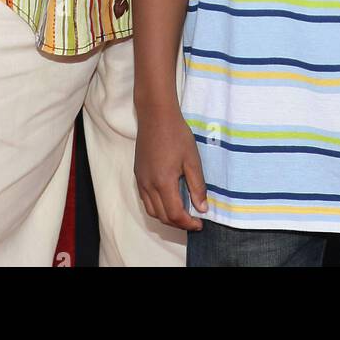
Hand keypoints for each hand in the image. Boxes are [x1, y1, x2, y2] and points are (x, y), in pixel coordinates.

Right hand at [134, 103, 207, 231]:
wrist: (156, 115)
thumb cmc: (177, 134)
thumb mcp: (192, 159)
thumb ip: (197, 186)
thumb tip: (202, 209)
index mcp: (163, 182)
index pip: (175, 214)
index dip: (188, 224)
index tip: (200, 223)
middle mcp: (149, 185)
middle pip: (162, 217)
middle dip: (179, 223)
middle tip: (193, 220)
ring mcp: (141, 180)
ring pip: (152, 211)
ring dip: (167, 217)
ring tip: (182, 213)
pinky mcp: (138, 175)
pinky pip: (146, 199)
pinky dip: (157, 207)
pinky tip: (168, 200)